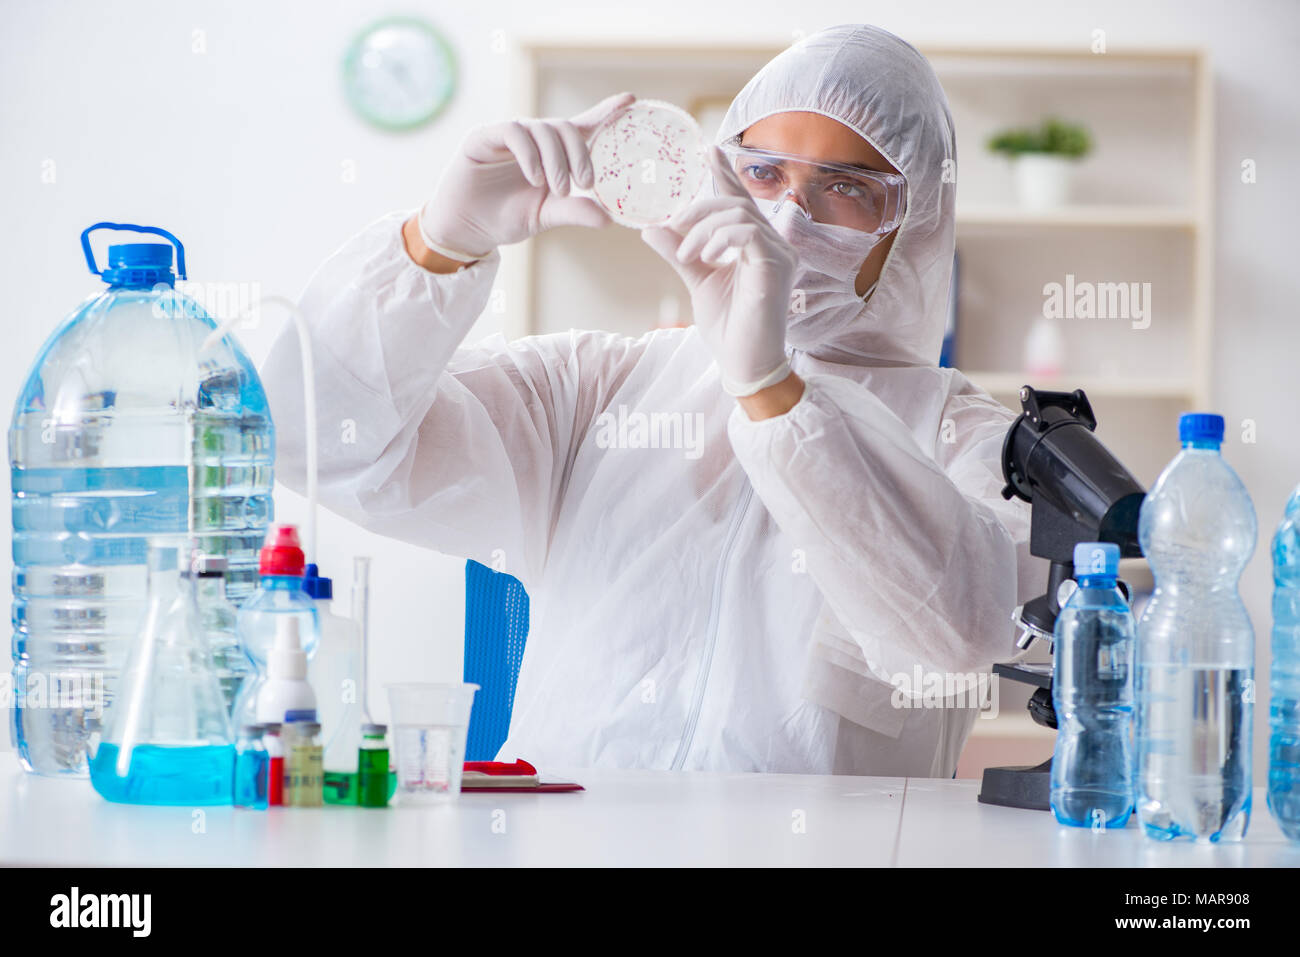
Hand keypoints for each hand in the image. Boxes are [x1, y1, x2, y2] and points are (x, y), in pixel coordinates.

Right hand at [418, 92, 635, 259]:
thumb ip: (573, 212)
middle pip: (566, 127)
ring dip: (557, 160)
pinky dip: (530, 155)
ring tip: (557, 189)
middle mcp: (533, 140)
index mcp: (551, 155)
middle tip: (585, 183)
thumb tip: (608, 219)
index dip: (605, 112)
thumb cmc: (505, 219)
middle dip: (580, 154)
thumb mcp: (544, 217)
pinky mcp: (484, 137)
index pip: (582, 127)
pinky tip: (535, 179)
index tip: (631, 100)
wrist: (465, 229)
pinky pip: (515, 132)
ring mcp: (509, 136)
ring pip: (543, 129)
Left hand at [641, 147, 797, 395]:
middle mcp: (773, 244)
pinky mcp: (777, 266)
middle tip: (673, 227)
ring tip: (686, 254)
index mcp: (755, 244)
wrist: (744, 363)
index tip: (707, 150)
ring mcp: (780, 254)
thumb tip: (650, 228)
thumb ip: (679, 252)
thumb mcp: (697, 281)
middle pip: (735, 203)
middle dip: (699, 209)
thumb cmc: (727, 326)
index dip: (724, 174)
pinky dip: (719, 239)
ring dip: (703, 229)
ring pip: (739, 214)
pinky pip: (747, 233)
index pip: (740, 201)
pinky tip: (707, 257)